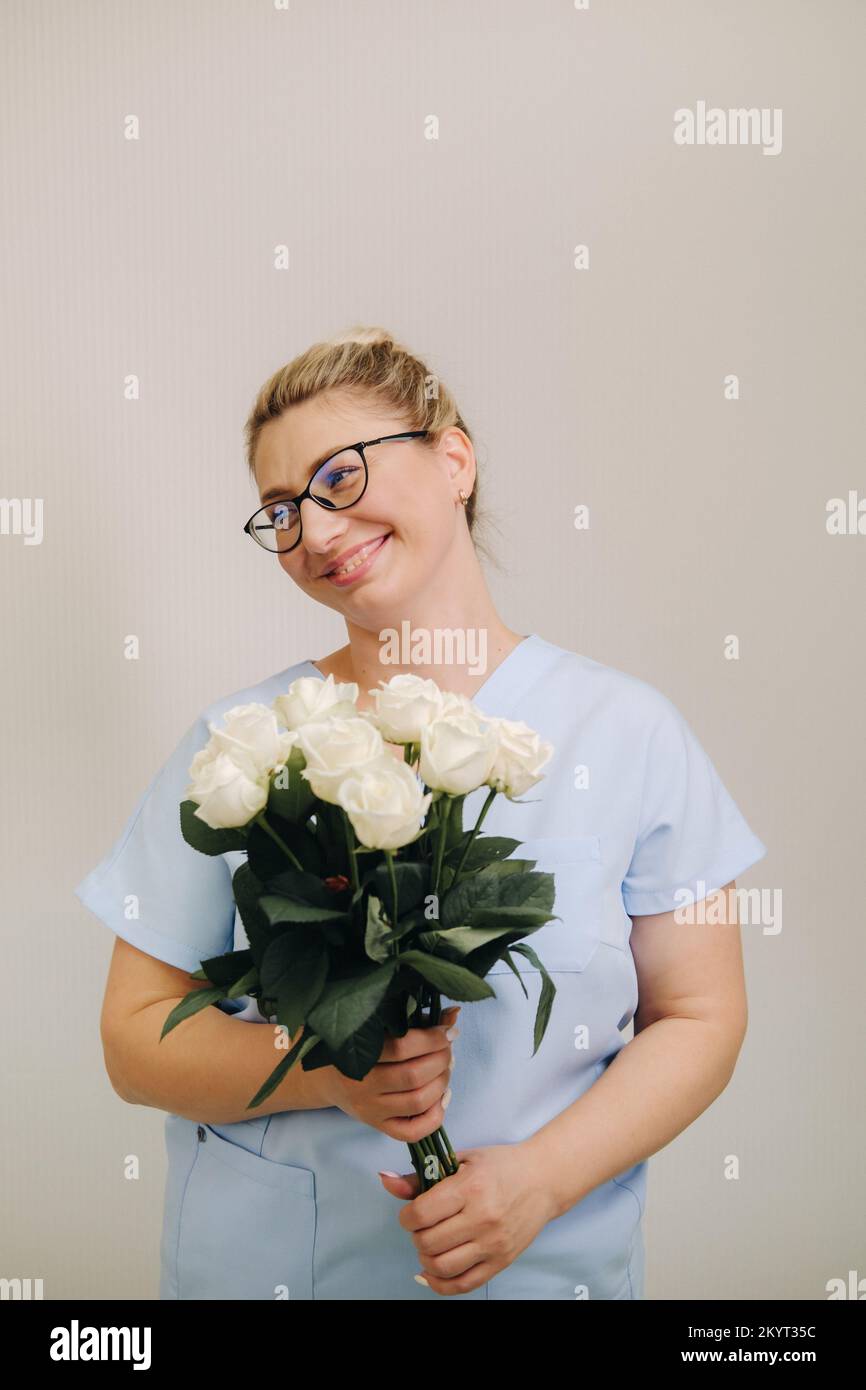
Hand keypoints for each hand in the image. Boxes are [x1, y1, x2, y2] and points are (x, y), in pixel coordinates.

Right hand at [326, 1005, 459, 1141]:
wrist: (323, 1076)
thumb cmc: (354, 1045)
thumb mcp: (376, 1028)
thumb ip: (413, 1020)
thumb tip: (453, 1014)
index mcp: (357, 1054)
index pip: (402, 1047)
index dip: (433, 1039)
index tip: (448, 1031)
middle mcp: (362, 1085)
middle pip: (414, 1076)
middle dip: (441, 1060)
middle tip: (448, 1049)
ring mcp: (370, 1110)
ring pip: (417, 1102)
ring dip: (442, 1083)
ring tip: (445, 1068)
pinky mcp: (378, 1126)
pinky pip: (412, 1132)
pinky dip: (435, 1116)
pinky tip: (442, 1096)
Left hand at [378, 1142, 555, 1294]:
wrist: (543, 1179)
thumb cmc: (502, 1165)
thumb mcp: (461, 1160)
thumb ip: (421, 1175)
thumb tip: (385, 1180)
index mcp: (470, 1188)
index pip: (421, 1214)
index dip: (407, 1216)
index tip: (411, 1212)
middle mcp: (482, 1218)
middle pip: (428, 1243)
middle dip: (416, 1236)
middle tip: (422, 1226)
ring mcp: (493, 1244)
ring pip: (442, 1266)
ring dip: (426, 1259)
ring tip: (430, 1244)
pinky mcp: (502, 1261)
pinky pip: (464, 1284)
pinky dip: (440, 1284)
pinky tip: (433, 1272)